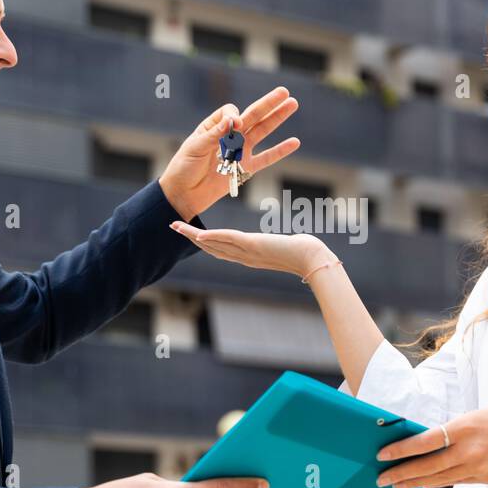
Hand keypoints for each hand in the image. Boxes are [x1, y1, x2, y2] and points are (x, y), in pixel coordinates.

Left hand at [158, 86, 299, 219]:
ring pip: (262, 131)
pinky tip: (294, 142)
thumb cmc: (184, 167)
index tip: (236, 124)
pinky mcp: (246, 168)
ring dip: (277, 118)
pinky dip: (280, 151)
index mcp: (214, 126)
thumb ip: (215, 135)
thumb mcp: (195, 147)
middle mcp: (230, 136)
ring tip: (292, 104)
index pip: (230, 113)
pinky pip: (266, 158)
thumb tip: (235, 120)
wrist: (184, 194)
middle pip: (252, 115)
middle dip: (268, 103)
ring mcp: (240, 151)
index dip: (235, 117)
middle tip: (284, 92)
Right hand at [168, 221, 331, 277]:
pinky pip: (229, 240)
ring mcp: (248, 252)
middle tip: (173, 227)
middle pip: (211, 248)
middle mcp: (244, 257)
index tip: (190, 234)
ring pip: (215, 244)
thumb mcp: (285, 246)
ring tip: (177, 227)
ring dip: (194, 236)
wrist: (314, 260)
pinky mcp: (255, 245)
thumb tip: (287, 240)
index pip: (221, 250)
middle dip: (190, 238)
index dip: (203, 243)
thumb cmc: (305, 253)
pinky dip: (214, 236)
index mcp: (249, 257)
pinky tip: (200, 234)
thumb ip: (279, 244)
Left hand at [374, 406, 487, 487]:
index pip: (425, 442)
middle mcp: (469, 450)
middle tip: (381, 479)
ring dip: (415, 483)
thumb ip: (453, 431)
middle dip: (401, 474)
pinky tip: (423, 484)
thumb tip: (428, 444)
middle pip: (427, 466)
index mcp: (464, 428)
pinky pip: (455, 482)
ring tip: (396, 485)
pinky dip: (437, 483)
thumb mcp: (475, 417)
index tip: (383, 455)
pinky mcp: (484, 479)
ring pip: (439, 479)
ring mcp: (478, 468)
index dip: (401, 450)